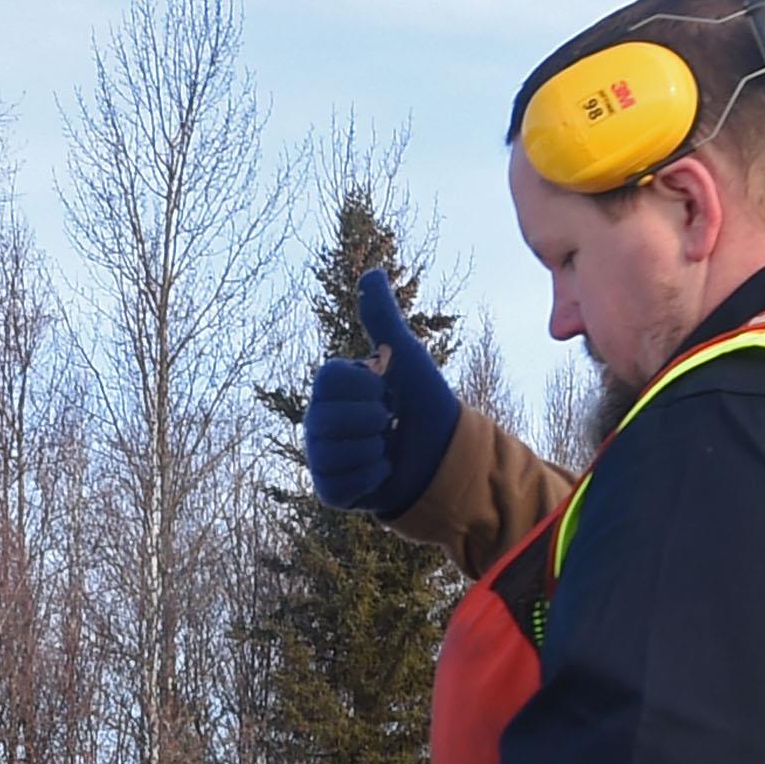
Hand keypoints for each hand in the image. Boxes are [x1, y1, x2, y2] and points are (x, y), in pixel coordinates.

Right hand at [300, 266, 462, 518]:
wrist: (444, 452)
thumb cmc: (422, 401)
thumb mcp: (404, 354)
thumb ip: (383, 318)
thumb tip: (372, 273)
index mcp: (332, 390)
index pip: (328, 379)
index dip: (363, 383)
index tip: (385, 386)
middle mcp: (320, 423)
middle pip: (325, 418)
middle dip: (370, 418)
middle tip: (388, 420)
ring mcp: (323, 457)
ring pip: (333, 452)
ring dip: (372, 449)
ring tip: (385, 447)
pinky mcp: (332, 490)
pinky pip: (340, 483)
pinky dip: (371, 478)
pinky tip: (383, 471)